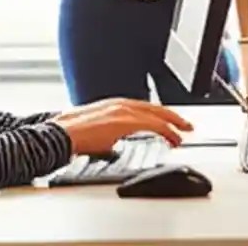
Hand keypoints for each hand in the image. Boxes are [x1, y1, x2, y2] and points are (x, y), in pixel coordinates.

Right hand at [52, 99, 193, 154]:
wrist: (60, 134)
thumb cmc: (71, 134)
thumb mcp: (97, 128)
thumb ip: (111, 131)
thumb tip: (116, 143)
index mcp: (115, 104)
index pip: (145, 107)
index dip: (161, 115)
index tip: (171, 122)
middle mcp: (121, 104)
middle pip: (155, 109)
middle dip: (173, 118)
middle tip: (187, 126)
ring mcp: (123, 111)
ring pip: (157, 116)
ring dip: (172, 126)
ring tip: (181, 136)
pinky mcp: (124, 122)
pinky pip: (152, 126)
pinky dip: (165, 132)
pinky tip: (171, 139)